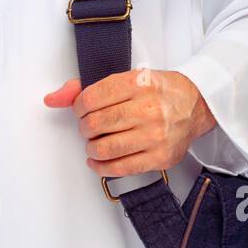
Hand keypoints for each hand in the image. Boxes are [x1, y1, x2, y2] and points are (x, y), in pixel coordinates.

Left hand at [43, 68, 215, 180]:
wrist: (195, 104)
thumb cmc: (158, 91)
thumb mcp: (126, 79)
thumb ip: (87, 88)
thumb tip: (52, 98)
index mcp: (138, 83)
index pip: (90, 99)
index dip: (78, 107)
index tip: (82, 110)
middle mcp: (148, 108)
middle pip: (95, 124)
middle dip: (84, 128)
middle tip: (90, 127)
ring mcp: (156, 135)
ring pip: (104, 148)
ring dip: (91, 148)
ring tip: (95, 143)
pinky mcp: (160, 157)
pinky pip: (120, 168)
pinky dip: (101, 167)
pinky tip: (99, 160)